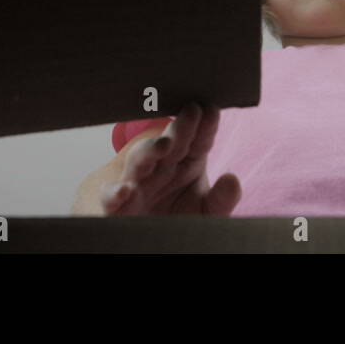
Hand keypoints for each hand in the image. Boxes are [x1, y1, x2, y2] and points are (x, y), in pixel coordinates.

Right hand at [100, 102, 240, 215]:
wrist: (149, 235)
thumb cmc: (180, 216)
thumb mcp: (207, 211)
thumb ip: (221, 199)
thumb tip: (232, 180)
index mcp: (186, 162)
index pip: (199, 141)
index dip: (206, 127)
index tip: (212, 111)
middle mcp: (160, 167)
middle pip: (170, 144)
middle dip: (181, 128)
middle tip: (192, 111)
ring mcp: (137, 183)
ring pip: (140, 161)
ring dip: (150, 150)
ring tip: (164, 144)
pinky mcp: (117, 206)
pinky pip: (112, 197)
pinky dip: (114, 193)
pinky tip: (125, 191)